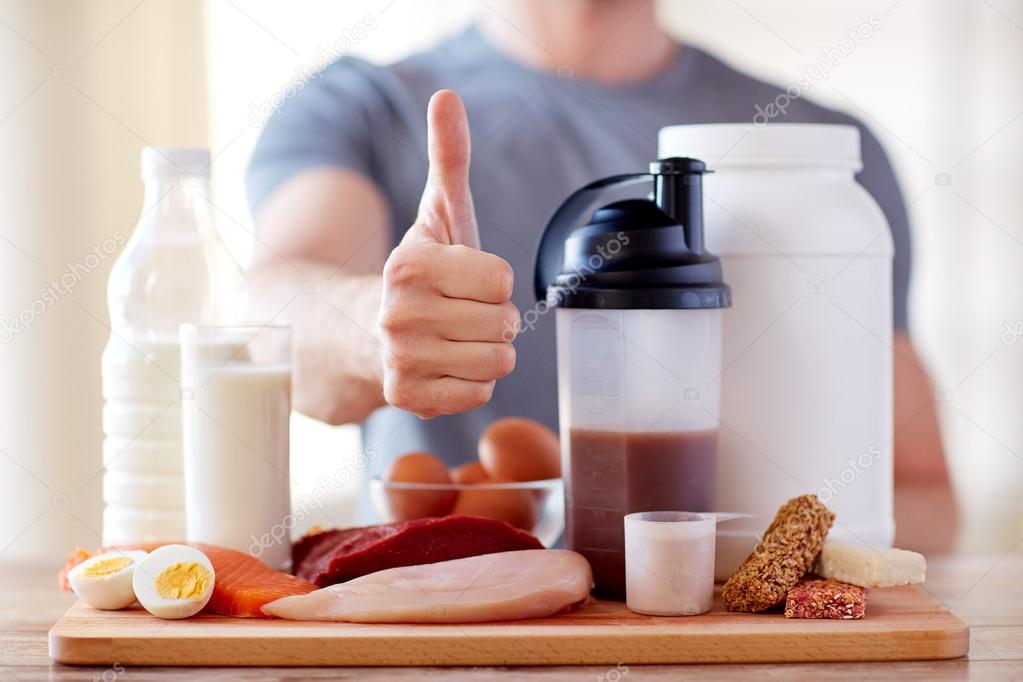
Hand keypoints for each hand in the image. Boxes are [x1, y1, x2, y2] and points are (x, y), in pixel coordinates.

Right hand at [378, 90, 519, 418]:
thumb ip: (449, 158)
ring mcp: (400, 359)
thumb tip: (446, 97)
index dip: (492, 280)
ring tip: (455, 339)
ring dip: (487, 352)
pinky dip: (471, 383)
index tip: (463, 279)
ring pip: (497, 362)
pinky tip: (445, 366)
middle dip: (494, 319)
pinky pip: (480, 394)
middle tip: (461, 313)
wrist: (364, 328)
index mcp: (411, 264)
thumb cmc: (420, 272)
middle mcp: (398, 313)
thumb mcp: (437, 215)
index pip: (502, 279)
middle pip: (505, 324)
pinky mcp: (406, 397)